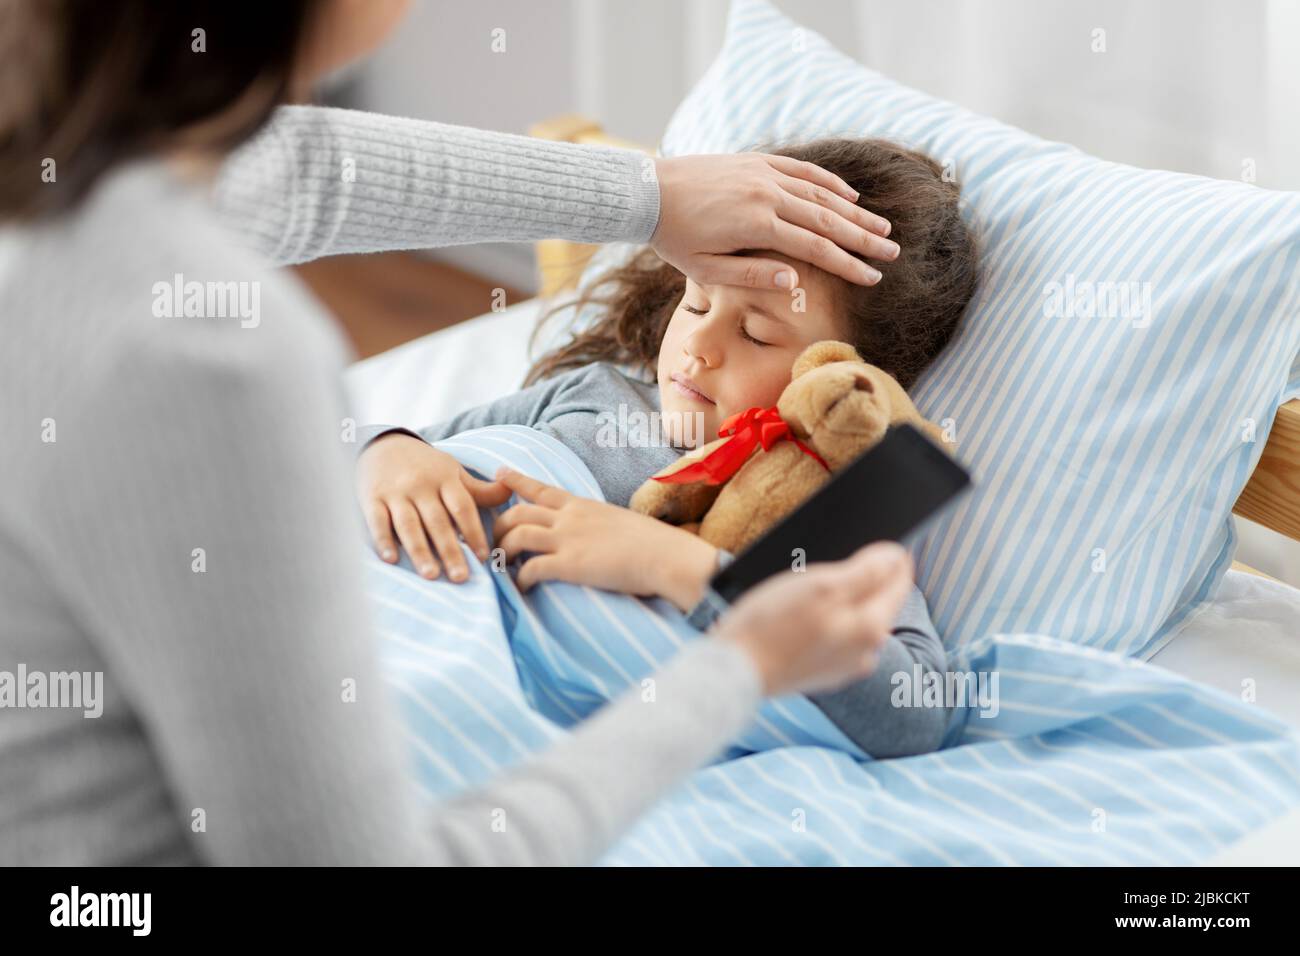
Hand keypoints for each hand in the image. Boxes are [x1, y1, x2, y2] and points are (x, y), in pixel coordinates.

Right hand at [357, 433, 510, 581]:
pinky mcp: (371, 498)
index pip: (462, 507)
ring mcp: (395, 492)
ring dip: (420, 551)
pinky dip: (383, 540)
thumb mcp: (453, 472)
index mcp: (444, 478)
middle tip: (461, 577)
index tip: (484, 557)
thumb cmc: (425, 466)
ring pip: (409, 525)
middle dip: (450, 550)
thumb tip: (511, 492)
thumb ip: (479, 489)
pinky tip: (391, 560)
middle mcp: (420, 485)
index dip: (474, 532)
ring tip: (431, 575)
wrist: (382, 445)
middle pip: (437, 521)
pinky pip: (377, 521)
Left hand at [493, 468, 718, 609]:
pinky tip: (522, 587)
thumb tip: (596, 534)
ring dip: (504, 551)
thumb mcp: (619, 520)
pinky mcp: (570, 564)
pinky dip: (521, 578)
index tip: (497, 473)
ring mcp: (568, 539)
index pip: (541, 488)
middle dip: (499, 525)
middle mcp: (569, 518)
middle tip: (494, 540)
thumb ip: (599, 523)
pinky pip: (531, 568)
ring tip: (503, 565)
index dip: (515, 480)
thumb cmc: (653, 542)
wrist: (666, 555)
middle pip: (518, 512)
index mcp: (582, 505)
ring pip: (517, 536)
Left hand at [650, 153, 898, 290]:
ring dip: (855, 210)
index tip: (872, 277)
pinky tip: (849, 195)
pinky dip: (828, 182)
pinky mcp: (757, 162)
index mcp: (758, 226)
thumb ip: (753, 276)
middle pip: (828, 218)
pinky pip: (801, 170)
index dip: (847, 263)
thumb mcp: (707, 270)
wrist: (648, 192)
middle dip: (863, 237)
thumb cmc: (675, 238)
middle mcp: (767, 195)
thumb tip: (796, 283)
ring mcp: (764, 174)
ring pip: (821, 193)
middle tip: (892, 252)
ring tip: (882, 227)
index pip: (815, 247)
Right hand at [713, 541, 913, 696]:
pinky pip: (836, 637)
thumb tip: (895, 556)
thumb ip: (866, 571)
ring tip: (812, 588)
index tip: (884, 541)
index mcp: (871, 627)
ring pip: (855, 620)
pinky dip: (827, 621)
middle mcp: (866, 652)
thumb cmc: (772, 625)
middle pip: (878, 602)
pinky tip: (801, 616)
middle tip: (838, 561)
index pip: (899, 581)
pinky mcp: (823, 674)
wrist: (733, 672)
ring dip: (844, 600)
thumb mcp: (821, 585)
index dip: (892, 556)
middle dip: (866, 578)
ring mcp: (845, 666)